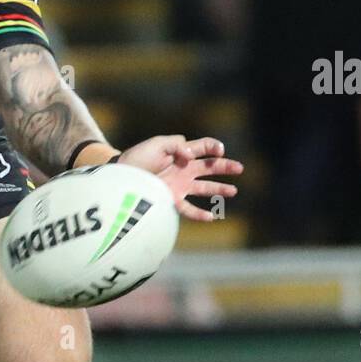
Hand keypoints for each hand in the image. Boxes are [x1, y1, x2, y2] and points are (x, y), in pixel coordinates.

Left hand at [118, 134, 242, 221]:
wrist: (121, 176)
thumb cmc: (138, 158)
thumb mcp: (157, 144)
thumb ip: (176, 144)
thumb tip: (190, 157)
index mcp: (181, 153)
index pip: (204, 147)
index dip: (214, 147)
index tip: (219, 150)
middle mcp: (183, 170)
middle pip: (209, 167)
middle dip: (225, 167)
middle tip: (240, 168)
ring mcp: (179, 185)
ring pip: (204, 188)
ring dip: (219, 189)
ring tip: (233, 191)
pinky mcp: (171, 200)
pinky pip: (188, 208)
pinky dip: (200, 214)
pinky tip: (211, 217)